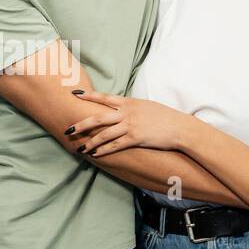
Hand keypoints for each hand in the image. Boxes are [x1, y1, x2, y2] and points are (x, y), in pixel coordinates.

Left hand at [64, 90, 194, 156]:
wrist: (179, 127)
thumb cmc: (165, 117)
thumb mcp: (146, 106)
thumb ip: (132, 107)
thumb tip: (121, 109)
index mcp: (129, 102)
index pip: (104, 98)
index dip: (89, 96)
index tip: (75, 94)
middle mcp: (127, 113)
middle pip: (98, 118)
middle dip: (81, 124)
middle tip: (68, 129)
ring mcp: (130, 126)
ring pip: (104, 134)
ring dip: (90, 142)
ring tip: (80, 147)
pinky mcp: (135, 139)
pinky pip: (115, 146)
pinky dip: (104, 150)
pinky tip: (95, 154)